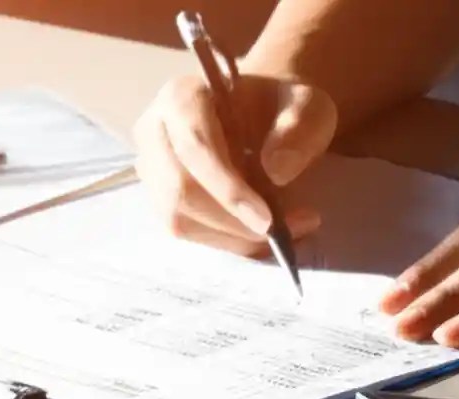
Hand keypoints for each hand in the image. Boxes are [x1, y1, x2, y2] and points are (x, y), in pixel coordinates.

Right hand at [132, 69, 337, 255]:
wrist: (259, 111)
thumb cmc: (280, 106)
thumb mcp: (306, 106)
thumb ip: (298, 130)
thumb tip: (276, 172)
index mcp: (183, 96)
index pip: (195, 147)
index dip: (228, 189)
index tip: (267, 220)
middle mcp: (154, 130)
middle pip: (179, 190)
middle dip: (232, 222)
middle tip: (281, 232)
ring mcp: (152, 166)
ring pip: (179, 218)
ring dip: (232, 237)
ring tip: (281, 232)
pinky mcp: (160, 196)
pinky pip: (186, 230)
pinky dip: (227, 240)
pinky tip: (259, 234)